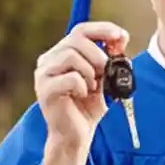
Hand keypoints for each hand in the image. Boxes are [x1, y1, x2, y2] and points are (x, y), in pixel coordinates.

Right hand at [35, 21, 129, 150]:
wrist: (76, 135)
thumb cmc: (88, 107)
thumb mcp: (104, 79)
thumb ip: (110, 59)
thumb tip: (121, 38)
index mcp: (61, 53)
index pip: (81, 30)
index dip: (103, 29)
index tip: (121, 36)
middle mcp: (48, 60)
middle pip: (76, 39)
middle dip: (98, 55)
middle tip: (105, 71)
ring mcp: (43, 74)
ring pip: (70, 55)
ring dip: (90, 72)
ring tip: (92, 87)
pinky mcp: (45, 90)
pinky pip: (70, 78)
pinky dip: (82, 86)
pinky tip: (82, 95)